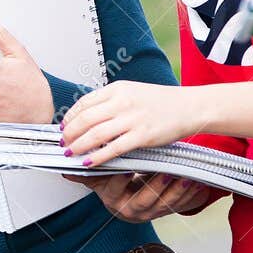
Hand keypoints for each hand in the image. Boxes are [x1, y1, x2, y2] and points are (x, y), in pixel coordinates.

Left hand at [60, 81, 196, 165]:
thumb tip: (88, 117)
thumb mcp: (133, 93)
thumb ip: (112, 102)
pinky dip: (97, 157)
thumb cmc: (162, 102)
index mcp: (118, 89)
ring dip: (78, 146)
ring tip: (70, 154)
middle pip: (85, 119)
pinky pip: (114, 149)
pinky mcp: (143, 136)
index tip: (63, 128)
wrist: (190, 107)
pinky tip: (89, 163)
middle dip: (69, 134)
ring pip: (95, 134)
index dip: (70, 118)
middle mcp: (122, 102)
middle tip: (62, 144)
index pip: (84, 103)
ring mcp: (132, 119)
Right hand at [67, 171, 216, 221]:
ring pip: (164, 205)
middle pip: (143, 200)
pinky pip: (180, 206)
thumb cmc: (118, 185)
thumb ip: (87, 174)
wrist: (136, 200)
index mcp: (113, 200)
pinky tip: (196, 182)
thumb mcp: (101, 180)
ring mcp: (151, 212)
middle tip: (164, 172)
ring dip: (176, 192)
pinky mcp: (169, 210)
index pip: (115, 188)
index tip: (128, 166)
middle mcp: (131, 210)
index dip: (121, 178)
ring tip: (184, 176)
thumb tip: (63, 170)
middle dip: (154, 186)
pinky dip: (189, 195)